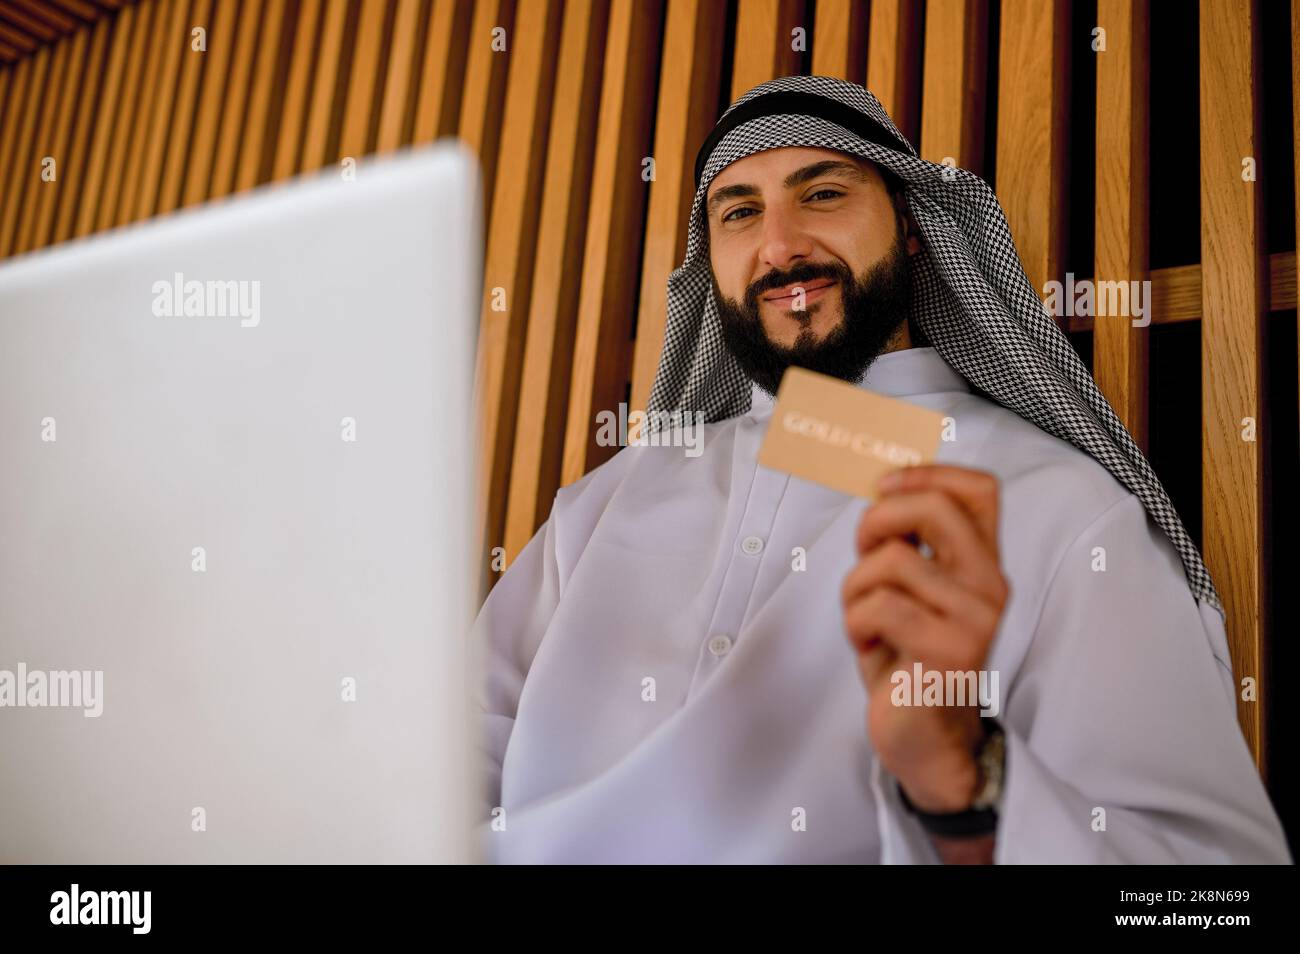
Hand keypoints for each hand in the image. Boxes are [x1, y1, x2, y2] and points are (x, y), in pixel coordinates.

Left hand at [840, 464, 1008, 812]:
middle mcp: (989, 585)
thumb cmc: (907, 656)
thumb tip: (881, 490)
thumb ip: (907, 543)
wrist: (923, 736)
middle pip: (936, 509)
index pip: (981, 489)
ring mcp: (974, 619)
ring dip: (855, 588)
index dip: (928, 473)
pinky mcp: (949, 653)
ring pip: (892, 562)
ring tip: (864, 618)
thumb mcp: (908, 589)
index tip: (884, 488)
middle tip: (865, 554)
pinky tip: (868, 646)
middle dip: (879, 521)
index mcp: (982, 562)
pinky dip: (854, 624)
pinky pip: (879, 607)